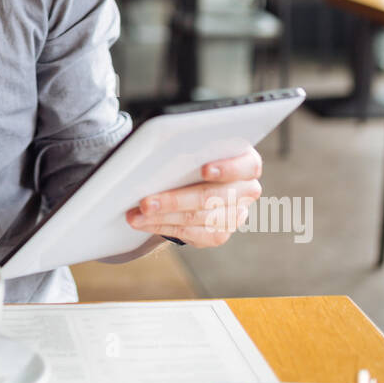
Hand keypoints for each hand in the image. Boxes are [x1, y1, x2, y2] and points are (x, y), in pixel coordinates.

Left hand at [124, 146, 261, 247]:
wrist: (195, 181)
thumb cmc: (195, 158)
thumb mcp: (197, 148)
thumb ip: (191, 147)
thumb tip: (158, 150)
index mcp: (247, 163)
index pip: (247, 166)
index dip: (228, 169)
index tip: (205, 170)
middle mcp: (246, 190)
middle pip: (212, 197)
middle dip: (174, 200)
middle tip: (145, 203)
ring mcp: (235, 215)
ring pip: (197, 218)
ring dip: (162, 218)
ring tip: (136, 216)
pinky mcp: (219, 234)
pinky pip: (191, 234)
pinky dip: (163, 228)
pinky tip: (145, 223)